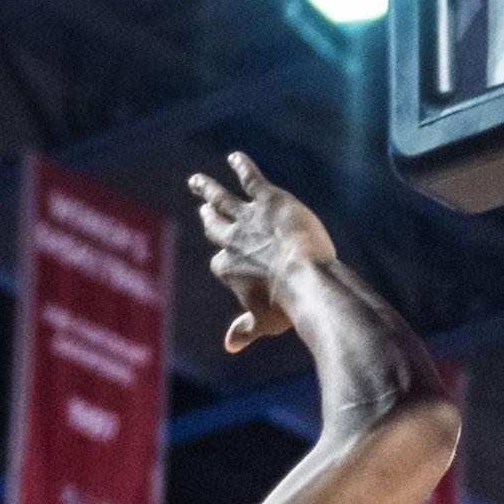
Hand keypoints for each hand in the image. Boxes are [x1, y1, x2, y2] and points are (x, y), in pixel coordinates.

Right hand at [191, 153, 338, 352]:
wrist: (305, 279)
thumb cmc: (286, 305)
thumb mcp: (263, 322)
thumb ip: (244, 330)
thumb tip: (230, 346)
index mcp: (228, 268)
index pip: (220, 262)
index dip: (224, 262)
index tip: (226, 262)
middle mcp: (232, 240)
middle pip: (215, 226)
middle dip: (208, 218)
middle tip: (203, 208)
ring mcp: (248, 218)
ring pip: (221, 198)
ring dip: (208, 188)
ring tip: (198, 180)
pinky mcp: (268, 200)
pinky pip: (251, 179)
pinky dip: (242, 166)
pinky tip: (236, 157)